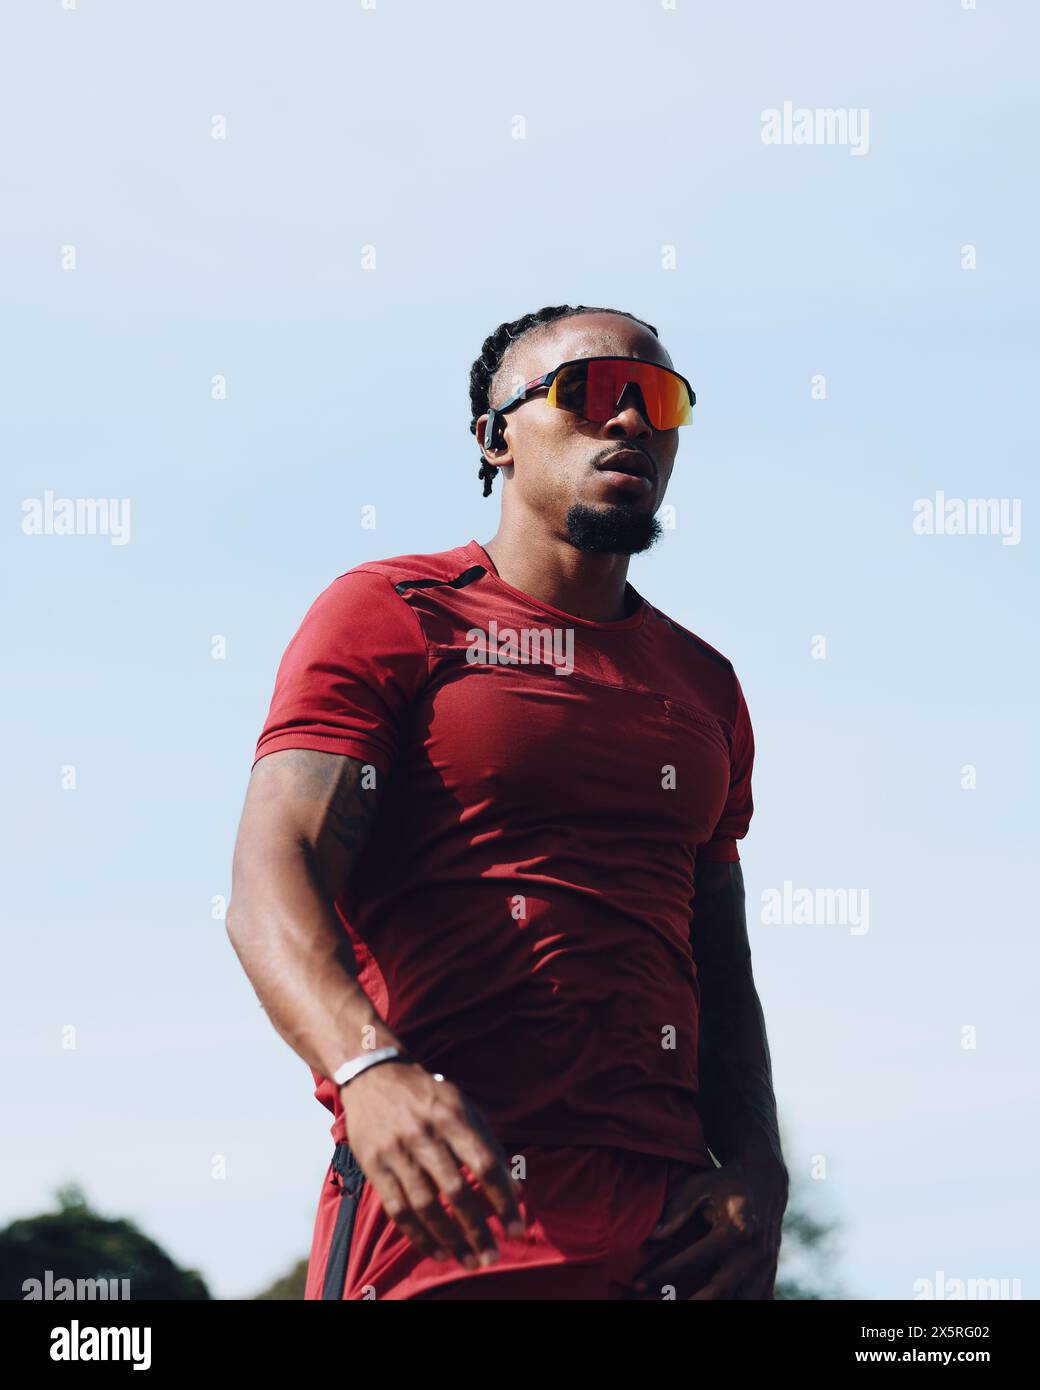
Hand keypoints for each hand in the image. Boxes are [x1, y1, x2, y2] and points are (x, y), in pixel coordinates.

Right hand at [339, 1061, 526, 1271]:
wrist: (372, 1075)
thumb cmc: (427, 1095)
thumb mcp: (462, 1105)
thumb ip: (488, 1143)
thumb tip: (514, 1187)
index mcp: (453, 1115)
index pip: (485, 1163)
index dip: (503, 1198)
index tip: (516, 1227)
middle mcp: (425, 1134)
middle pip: (456, 1190)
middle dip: (478, 1229)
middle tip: (493, 1257)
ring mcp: (398, 1151)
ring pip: (426, 1206)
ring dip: (450, 1239)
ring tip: (468, 1261)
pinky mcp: (375, 1166)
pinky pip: (398, 1210)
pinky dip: (418, 1236)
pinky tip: (437, 1251)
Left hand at [632, 1157, 787, 1299]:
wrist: (765, 1181)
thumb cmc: (723, 1183)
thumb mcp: (699, 1186)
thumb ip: (677, 1210)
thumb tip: (653, 1238)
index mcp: (735, 1230)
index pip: (692, 1261)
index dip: (663, 1275)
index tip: (638, 1283)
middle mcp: (752, 1253)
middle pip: (717, 1293)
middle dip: (685, 1304)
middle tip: (656, 1304)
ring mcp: (764, 1268)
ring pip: (739, 1302)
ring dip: (710, 1306)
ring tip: (680, 1304)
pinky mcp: (769, 1275)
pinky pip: (756, 1300)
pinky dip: (735, 1304)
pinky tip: (708, 1301)